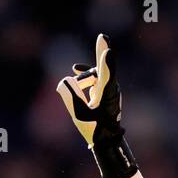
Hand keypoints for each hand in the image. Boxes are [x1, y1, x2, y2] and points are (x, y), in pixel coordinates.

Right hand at [54, 34, 137, 177]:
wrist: (106, 141)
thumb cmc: (94, 129)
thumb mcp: (77, 113)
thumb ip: (69, 94)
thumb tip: (66, 80)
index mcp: (107, 94)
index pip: (106, 75)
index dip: (105, 62)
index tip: (107, 51)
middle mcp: (110, 88)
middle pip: (100, 70)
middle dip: (100, 53)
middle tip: (103, 37)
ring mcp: (109, 88)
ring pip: (92, 76)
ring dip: (82, 80)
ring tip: (74, 80)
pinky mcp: (105, 90)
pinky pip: (93, 79)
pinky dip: (84, 78)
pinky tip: (75, 70)